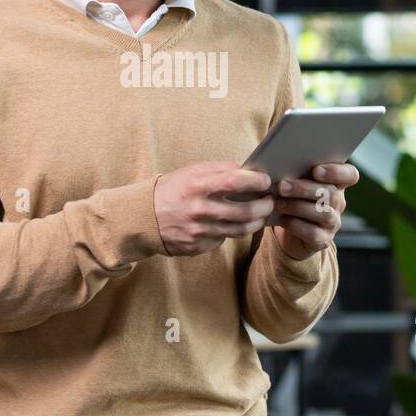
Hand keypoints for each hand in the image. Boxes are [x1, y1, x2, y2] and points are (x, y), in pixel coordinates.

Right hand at [154, 161, 275, 256]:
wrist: (145, 217)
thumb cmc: (172, 190)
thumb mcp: (191, 172)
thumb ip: (219, 170)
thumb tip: (247, 171)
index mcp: (198, 186)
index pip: (235, 182)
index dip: (256, 181)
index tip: (266, 180)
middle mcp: (200, 210)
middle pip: (245, 212)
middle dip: (265, 206)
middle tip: (271, 201)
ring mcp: (200, 231)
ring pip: (240, 230)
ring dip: (256, 222)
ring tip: (261, 214)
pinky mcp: (199, 246)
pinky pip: (223, 239)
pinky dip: (231, 230)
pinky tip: (233, 223)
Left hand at [269, 162, 357, 260]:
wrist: (290, 230)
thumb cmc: (292, 197)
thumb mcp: (296, 182)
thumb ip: (296, 171)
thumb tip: (280, 164)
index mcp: (336, 183)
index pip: (350, 175)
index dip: (337, 171)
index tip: (316, 170)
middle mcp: (339, 202)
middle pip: (331, 193)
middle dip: (304, 189)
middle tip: (282, 186)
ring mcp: (333, 222)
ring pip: (323, 213)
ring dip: (297, 206)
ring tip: (278, 202)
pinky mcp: (323, 240)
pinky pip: (313, 233)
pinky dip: (295, 225)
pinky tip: (281, 219)